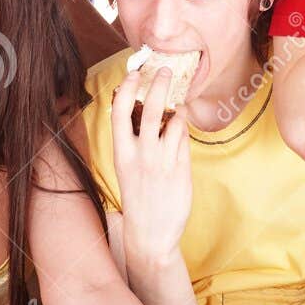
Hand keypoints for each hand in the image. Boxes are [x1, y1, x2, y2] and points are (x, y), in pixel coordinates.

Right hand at [110, 67, 192, 266]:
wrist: (150, 234)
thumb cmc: (137, 197)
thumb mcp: (125, 168)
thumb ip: (132, 141)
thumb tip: (140, 111)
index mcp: (121, 153)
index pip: (119, 111)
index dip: (126, 88)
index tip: (133, 73)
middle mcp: (142, 155)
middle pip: (150, 109)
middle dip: (159, 84)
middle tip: (165, 70)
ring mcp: (163, 162)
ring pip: (175, 121)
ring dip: (177, 108)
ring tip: (177, 105)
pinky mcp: (182, 169)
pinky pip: (185, 139)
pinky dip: (183, 129)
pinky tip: (181, 129)